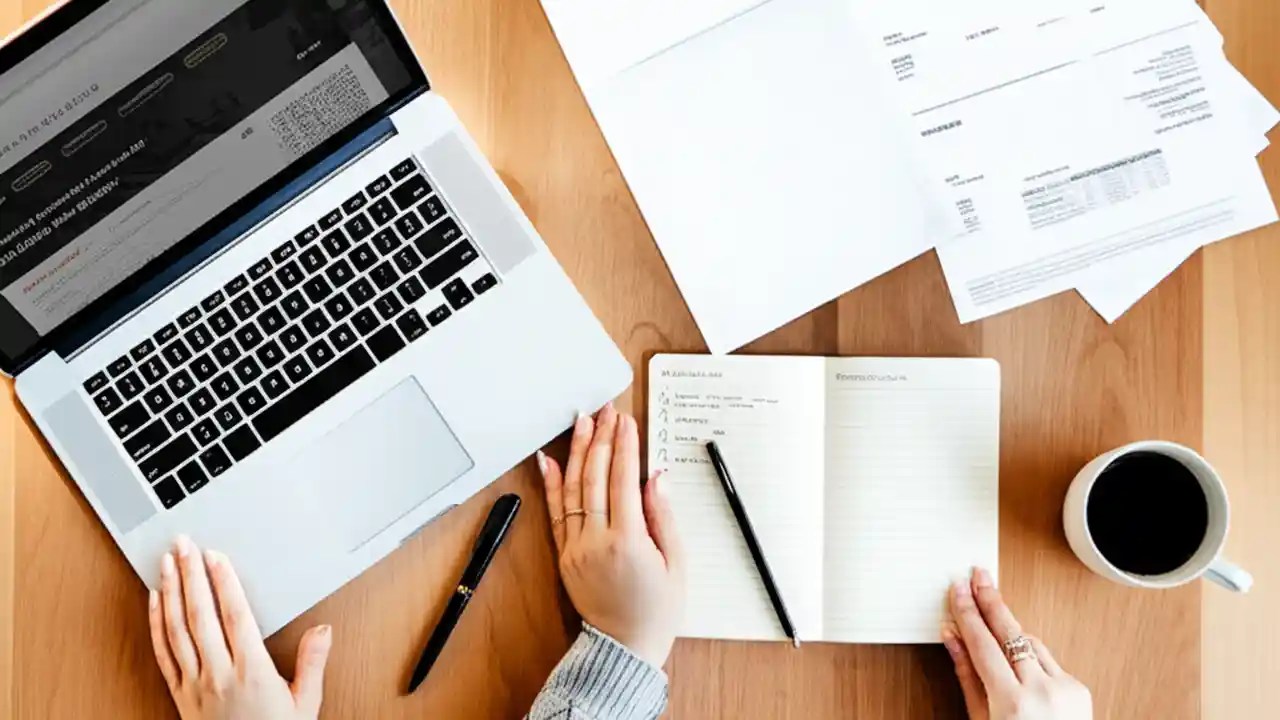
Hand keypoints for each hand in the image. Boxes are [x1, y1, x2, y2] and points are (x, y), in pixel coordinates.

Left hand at [148, 536, 332, 719]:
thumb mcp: (305, 705)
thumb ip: (312, 663)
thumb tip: (322, 630)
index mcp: (252, 672)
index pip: (234, 616)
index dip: (223, 581)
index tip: (216, 556)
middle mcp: (219, 675)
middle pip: (200, 615)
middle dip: (191, 574)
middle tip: (184, 544)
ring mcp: (195, 685)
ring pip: (177, 630)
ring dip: (170, 592)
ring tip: (166, 562)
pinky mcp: (180, 696)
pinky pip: (164, 654)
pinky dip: (157, 625)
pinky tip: (155, 602)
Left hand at [537, 405, 685, 666]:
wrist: (624, 647)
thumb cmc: (657, 611)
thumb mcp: (676, 564)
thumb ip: (664, 517)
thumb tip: (655, 478)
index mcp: (628, 541)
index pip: (623, 479)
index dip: (625, 446)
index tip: (626, 422)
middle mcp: (596, 541)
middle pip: (596, 477)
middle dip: (601, 439)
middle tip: (606, 412)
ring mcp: (575, 548)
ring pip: (572, 489)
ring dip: (577, 453)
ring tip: (581, 423)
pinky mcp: (564, 555)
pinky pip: (555, 513)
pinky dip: (552, 484)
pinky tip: (551, 460)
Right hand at [943, 567, 1091, 719]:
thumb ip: (967, 676)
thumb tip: (952, 639)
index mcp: (1013, 703)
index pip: (984, 644)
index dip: (967, 613)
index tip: (958, 590)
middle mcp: (1043, 691)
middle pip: (1011, 632)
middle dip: (991, 600)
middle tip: (978, 576)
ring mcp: (1066, 688)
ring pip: (1031, 642)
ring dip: (1009, 628)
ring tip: (990, 606)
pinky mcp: (1079, 688)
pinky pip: (1047, 659)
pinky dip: (1029, 654)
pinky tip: (1015, 652)